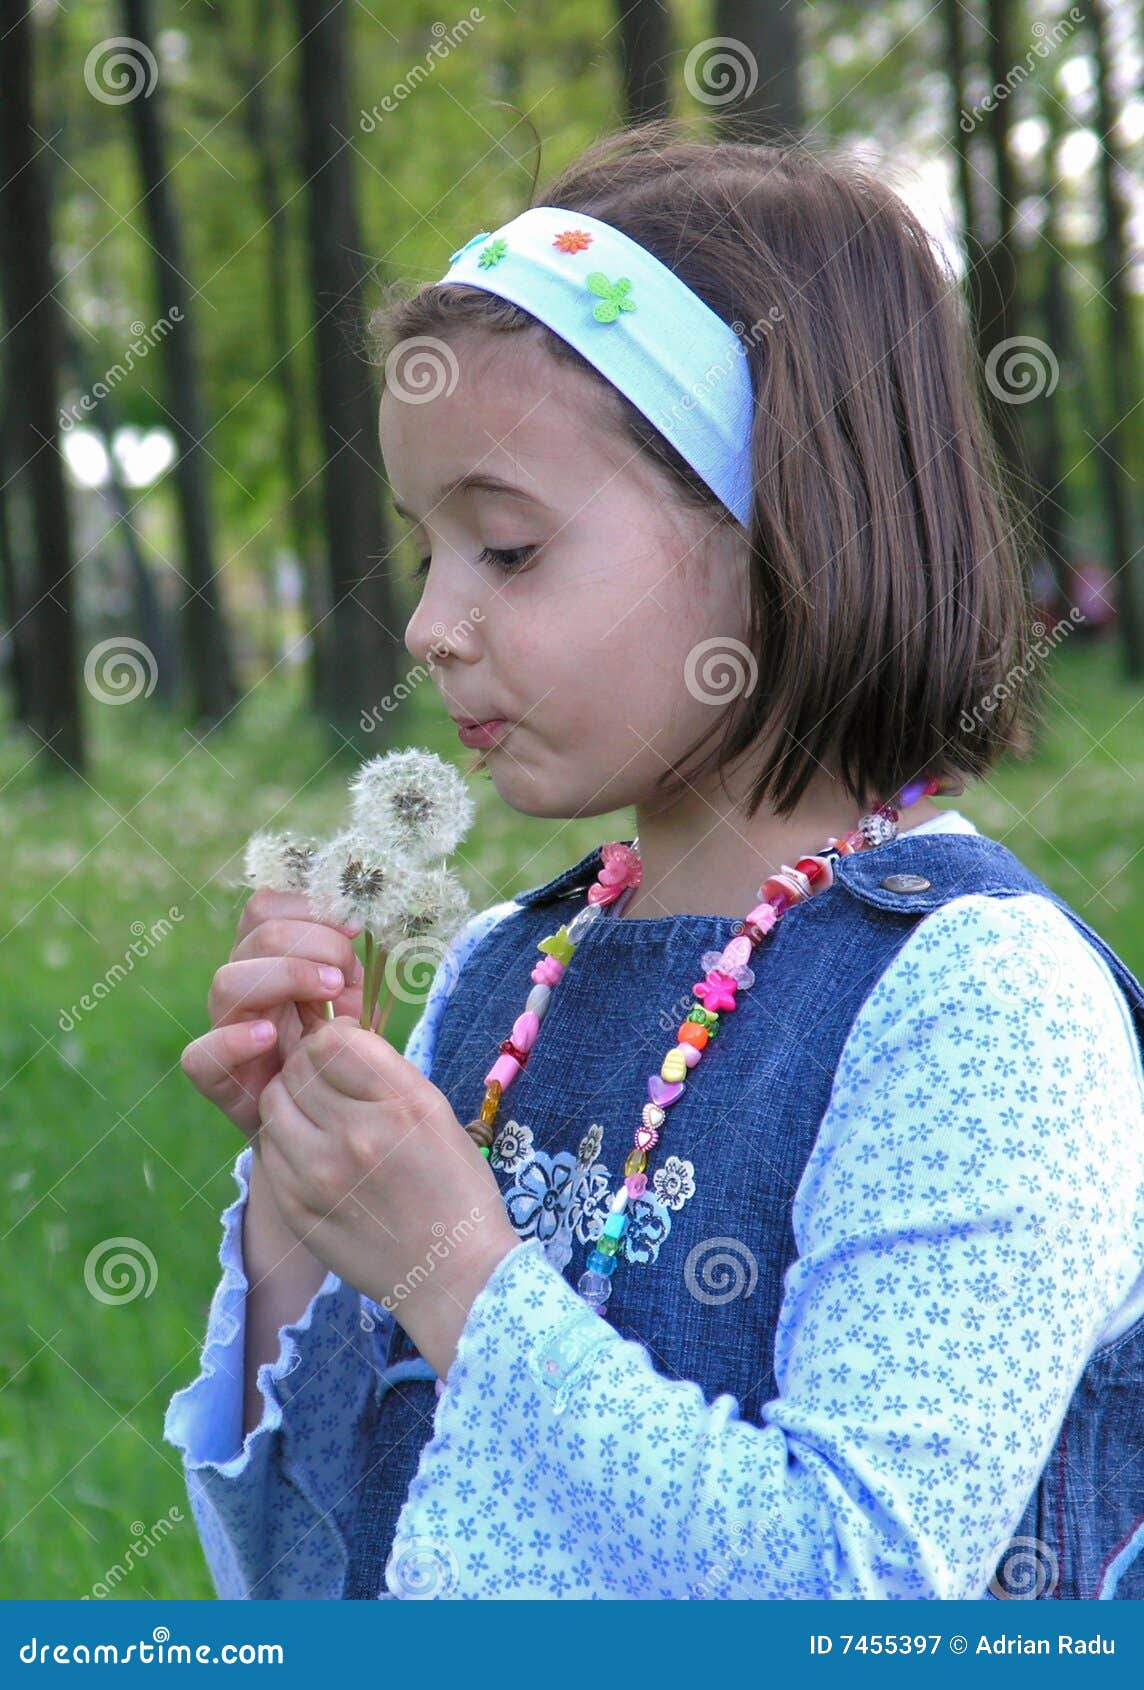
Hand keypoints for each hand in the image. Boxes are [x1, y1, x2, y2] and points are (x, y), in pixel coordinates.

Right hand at [180, 889, 366, 1139]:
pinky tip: (269, 1036)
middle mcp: (243, 986)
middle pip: (256, 935)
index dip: (307, 907)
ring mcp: (226, 1029)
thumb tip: (357, 926)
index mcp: (270, 959)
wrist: (327, 1118)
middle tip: (345, 971)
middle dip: (310, 942)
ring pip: (228, 982)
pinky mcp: (218, 1078)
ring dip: (285, 976)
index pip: (266, 908)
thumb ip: (355, 966)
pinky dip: (233, 1041)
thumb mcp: (357, 1001)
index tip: (353, 926)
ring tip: (329, 992)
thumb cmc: (341, 1050)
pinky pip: (200, 1056)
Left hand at [256, 1015, 519, 1376]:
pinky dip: (286, 1144)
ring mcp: (318, 1177)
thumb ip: (383, 1072)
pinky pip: (269, 1151)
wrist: (452, 1275)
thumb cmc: (455, 1187)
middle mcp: (354, 1137)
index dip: (335, 1040)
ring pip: (273, 1106)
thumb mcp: (437, 1112)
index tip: (347, 1055)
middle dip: (310, 1069)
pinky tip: (315, 1156)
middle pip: (297, 1070)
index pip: (330, 1041)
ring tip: (320, 1119)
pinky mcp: (295, 1209)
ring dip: (292, 1103)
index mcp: (399, 1106)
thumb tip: (333, 1041)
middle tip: (332, 1087)